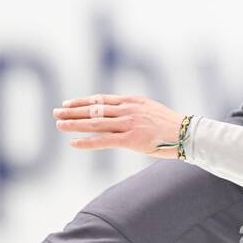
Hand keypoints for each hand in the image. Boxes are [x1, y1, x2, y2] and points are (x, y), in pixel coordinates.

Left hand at [52, 94, 188, 158]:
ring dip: (74, 124)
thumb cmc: (170, 124)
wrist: (186, 133)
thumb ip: (133, 110)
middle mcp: (127, 110)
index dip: (82, 102)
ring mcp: (128, 124)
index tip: (68, 103)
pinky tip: (73, 143)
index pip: (100, 100)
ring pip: (95, 123)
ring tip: (59, 124)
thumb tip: (120, 113)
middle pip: (93, 109)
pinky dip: (87, 142)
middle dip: (73, 111)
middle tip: (56, 112)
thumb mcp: (150, 109)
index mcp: (131, 101)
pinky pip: (104, 141)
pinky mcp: (130, 140)